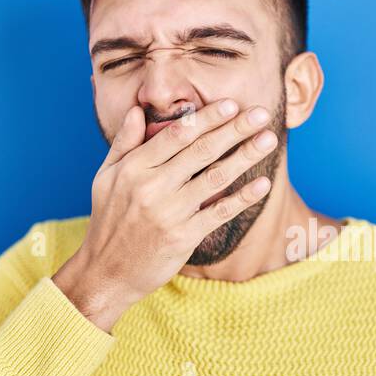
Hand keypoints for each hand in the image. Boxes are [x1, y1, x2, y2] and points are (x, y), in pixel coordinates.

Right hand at [52, 99, 277, 330]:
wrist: (107, 272)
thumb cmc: (109, 220)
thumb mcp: (106, 177)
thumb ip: (124, 142)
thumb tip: (136, 110)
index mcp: (134, 168)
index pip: (176, 135)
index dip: (206, 118)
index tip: (230, 104)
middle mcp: (152, 187)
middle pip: (200, 151)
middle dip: (234, 129)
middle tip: (260, 113)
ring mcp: (169, 213)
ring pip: (214, 178)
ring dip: (245, 156)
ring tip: (269, 140)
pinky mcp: (183, 237)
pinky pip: (219, 212)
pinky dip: (243, 198)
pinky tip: (263, 184)